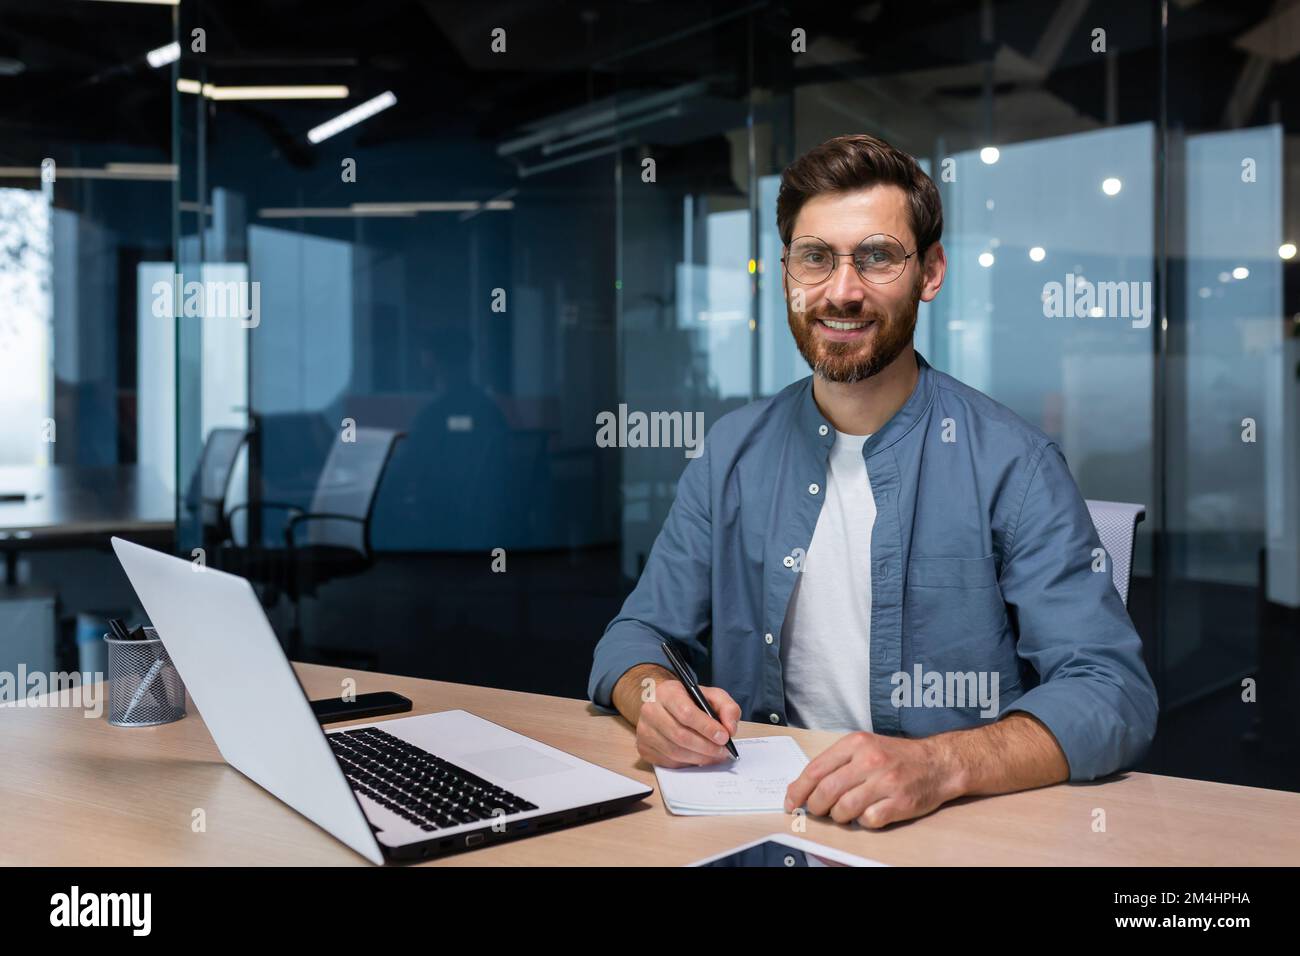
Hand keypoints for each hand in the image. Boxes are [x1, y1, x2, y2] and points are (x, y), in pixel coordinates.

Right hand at [635, 679, 740, 767]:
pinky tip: (698, 757)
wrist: (663, 705)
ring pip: (674, 752)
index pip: (686, 713)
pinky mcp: (643, 747)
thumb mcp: (711, 696)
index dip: (707, 728)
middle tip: (722, 751)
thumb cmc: (689, 701)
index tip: (724, 737)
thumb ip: (727, 708)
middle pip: (680, 735)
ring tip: (714, 756)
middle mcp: (650, 710)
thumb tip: (730, 729)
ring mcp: (644, 730)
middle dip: (706, 747)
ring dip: (699, 758)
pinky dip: (687, 763)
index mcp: (667, 692)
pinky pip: (668, 762)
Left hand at [784, 731, 963, 827]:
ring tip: (843, 813)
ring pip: (844, 809)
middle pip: (826, 792)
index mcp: (856, 744)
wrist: (938, 762)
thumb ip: (837, 762)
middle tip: (816, 811)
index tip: (790, 802)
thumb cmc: (897, 756)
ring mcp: (886, 782)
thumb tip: (805, 786)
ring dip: (837, 817)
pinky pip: (868, 820)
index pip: (815, 769)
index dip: (798, 789)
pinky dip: (862, 822)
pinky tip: (866, 813)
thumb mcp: (865, 746)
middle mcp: (870, 760)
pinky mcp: (899, 803)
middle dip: (815, 807)